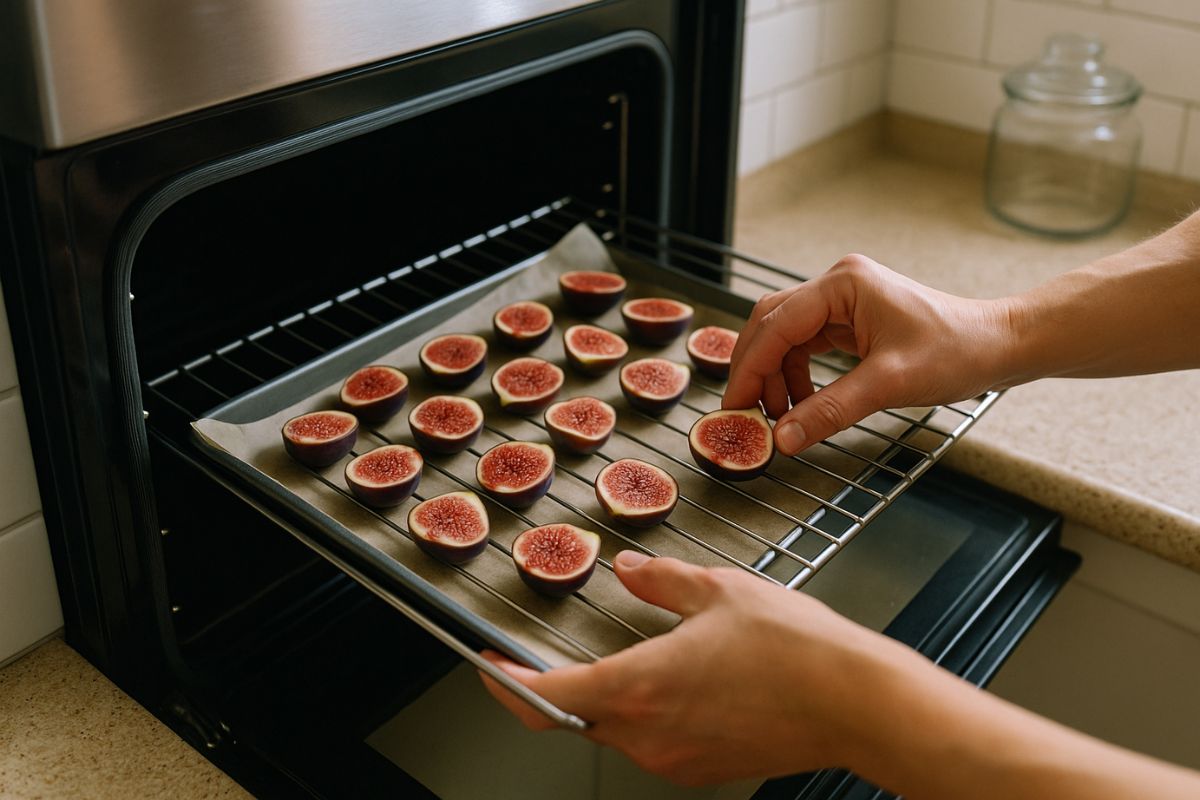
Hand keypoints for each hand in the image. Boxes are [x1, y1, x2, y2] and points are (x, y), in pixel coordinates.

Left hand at [479, 551, 908, 785]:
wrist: (857, 704)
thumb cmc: (795, 649)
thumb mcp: (719, 592)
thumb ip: (661, 582)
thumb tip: (627, 571)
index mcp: (639, 686)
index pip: (545, 698)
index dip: (505, 684)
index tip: (488, 666)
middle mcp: (648, 734)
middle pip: (573, 720)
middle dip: (547, 693)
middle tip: (533, 664)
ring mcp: (676, 760)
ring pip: (613, 732)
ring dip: (601, 701)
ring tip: (615, 661)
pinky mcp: (703, 770)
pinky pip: (652, 743)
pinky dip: (642, 715)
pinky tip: (669, 684)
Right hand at [724, 254, 1015, 454]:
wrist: (999, 345)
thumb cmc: (957, 352)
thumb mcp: (888, 385)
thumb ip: (830, 410)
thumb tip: (784, 438)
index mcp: (842, 285)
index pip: (776, 324)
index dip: (750, 368)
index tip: (734, 406)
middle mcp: (837, 285)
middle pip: (771, 324)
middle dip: (756, 371)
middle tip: (746, 413)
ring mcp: (843, 301)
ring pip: (785, 337)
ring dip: (776, 377)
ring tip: (781, 416)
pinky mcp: (850, 320)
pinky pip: (806, 346)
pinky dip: (796, 375)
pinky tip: (802, 403)